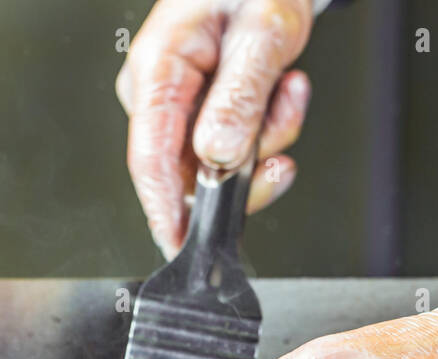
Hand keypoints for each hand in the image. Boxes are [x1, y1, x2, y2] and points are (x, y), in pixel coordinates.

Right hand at [116, 0, 315, 257]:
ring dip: (269, 138)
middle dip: (249, 161)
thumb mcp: (262, 32)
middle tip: (281, 120)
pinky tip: (283, 91)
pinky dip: (271, 129)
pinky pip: (240, 150)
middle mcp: (162, 93)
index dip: (166, 212)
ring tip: (286, 88)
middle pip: (191, 172)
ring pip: (224, 166)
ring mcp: (183, 107)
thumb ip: (240, 96)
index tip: (184, 247)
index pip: (150, 161)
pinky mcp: (206, 114)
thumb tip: (217, 155)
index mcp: (159, 69)